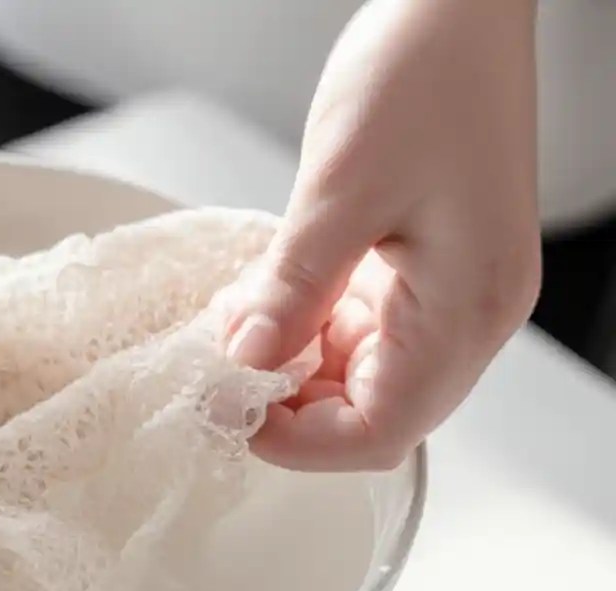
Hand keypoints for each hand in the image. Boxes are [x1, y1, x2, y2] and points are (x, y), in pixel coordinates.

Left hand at [221, 0, 541, 470]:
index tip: (231, 418)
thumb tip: (247, 361)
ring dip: (296, 358)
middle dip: (292, 399)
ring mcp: (456, 289)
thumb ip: (294, 292)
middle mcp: (472, 312)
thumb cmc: (423, 80)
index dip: (300, 443)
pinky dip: (312, 320)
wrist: (458, 8)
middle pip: (376, 409)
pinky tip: (267, 295)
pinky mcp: (432, 263)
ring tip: (236, 322)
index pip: (382, 430)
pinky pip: (367, 323)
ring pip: (366, 368)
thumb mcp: (339, 194)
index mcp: (467, 308)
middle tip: (222, 369)